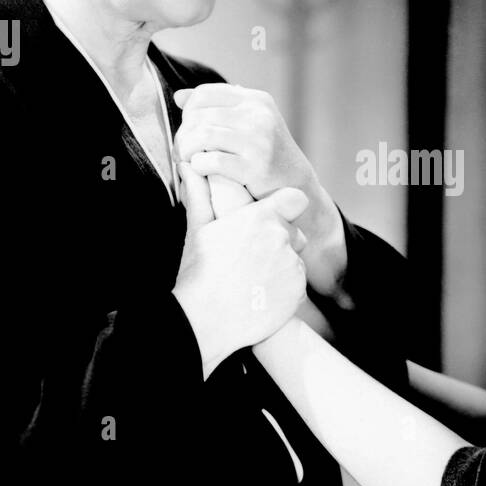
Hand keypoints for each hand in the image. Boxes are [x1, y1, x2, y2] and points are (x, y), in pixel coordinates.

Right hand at [171, 163, 308, 378]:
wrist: (204, 319)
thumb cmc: (198, 272)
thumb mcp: (197, 229)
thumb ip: (199, 195)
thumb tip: (187, 166)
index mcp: (262, 218)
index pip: (296, 199)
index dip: (287, 206)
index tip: (276, 216)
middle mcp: (283, 239)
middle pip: (295, 233)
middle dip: (280, 242)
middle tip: (252, 257)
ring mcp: (292, 267)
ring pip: (295, 261)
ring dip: (281, 267)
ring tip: (251, 280)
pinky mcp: (297, 293)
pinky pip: (296, 287)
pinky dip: (283, 291)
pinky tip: (259, 296)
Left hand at [174, 84, 348, 297]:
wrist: (296, 184)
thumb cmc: (265, 153)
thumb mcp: (248, 122)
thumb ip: (216, 107)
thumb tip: (179, 97)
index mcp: (256, 100)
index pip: (205, 94)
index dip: (188, 112)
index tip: (189, 130)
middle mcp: (259, 116)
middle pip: (199, 116)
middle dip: (184, 134)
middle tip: (182, 150)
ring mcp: (259, 141)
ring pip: (201, 136)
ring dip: (186, 150)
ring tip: (188, 159)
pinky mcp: (255, 167)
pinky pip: (210, 161)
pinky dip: (198, 166)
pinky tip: (200, 170)